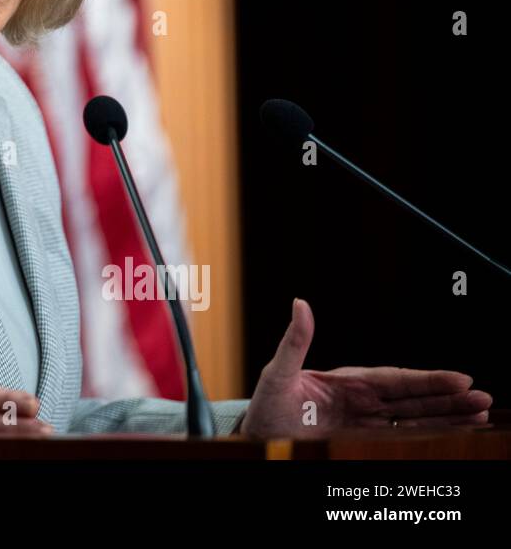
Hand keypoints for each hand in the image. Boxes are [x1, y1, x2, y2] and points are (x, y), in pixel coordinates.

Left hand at [237, 298, 492, 437]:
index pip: (396, 380)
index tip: (460, 379)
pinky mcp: (362, 440)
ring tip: (480, 417)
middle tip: (484, 400)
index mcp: (348, 382)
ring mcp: (365, 422)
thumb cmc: (267, 404)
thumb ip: (294, 342)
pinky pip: (400, 438)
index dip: (428, 380)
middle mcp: (362, 401)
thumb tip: (300, 304)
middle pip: (414, 400)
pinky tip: (452, 433)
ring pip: (414, 420)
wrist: (259, 435)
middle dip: (449, 399)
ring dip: (447, 417)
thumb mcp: (276, 372)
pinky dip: (428, 435)